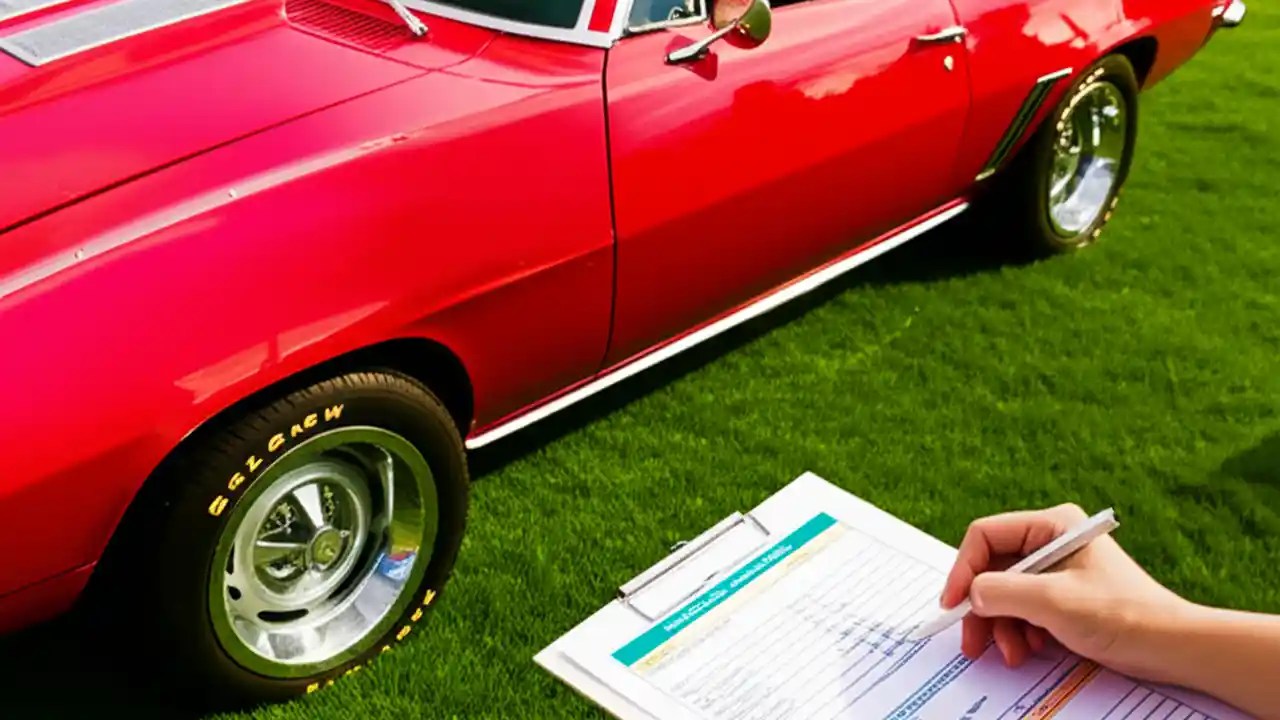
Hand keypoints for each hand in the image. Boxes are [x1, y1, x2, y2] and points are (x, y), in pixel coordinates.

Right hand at [941, 503, 1188, 680]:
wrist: (1171, 646)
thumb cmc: (1123, 615)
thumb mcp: (1053, 601)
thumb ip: (1002, 592)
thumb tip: (969, 594)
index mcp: (1052, 525)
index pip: (986, 536)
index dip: (963, 569)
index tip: (953, 604)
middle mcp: (1051, 541)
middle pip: (993, 568)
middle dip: (982, 607)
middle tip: (972, 640)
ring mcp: (1057, 569)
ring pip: (1006, 593)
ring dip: (1001, 625)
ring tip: (1011, 653)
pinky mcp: (1063, 596)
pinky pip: (1024, 608)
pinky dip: (1019, 631)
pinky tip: (1028, 648)